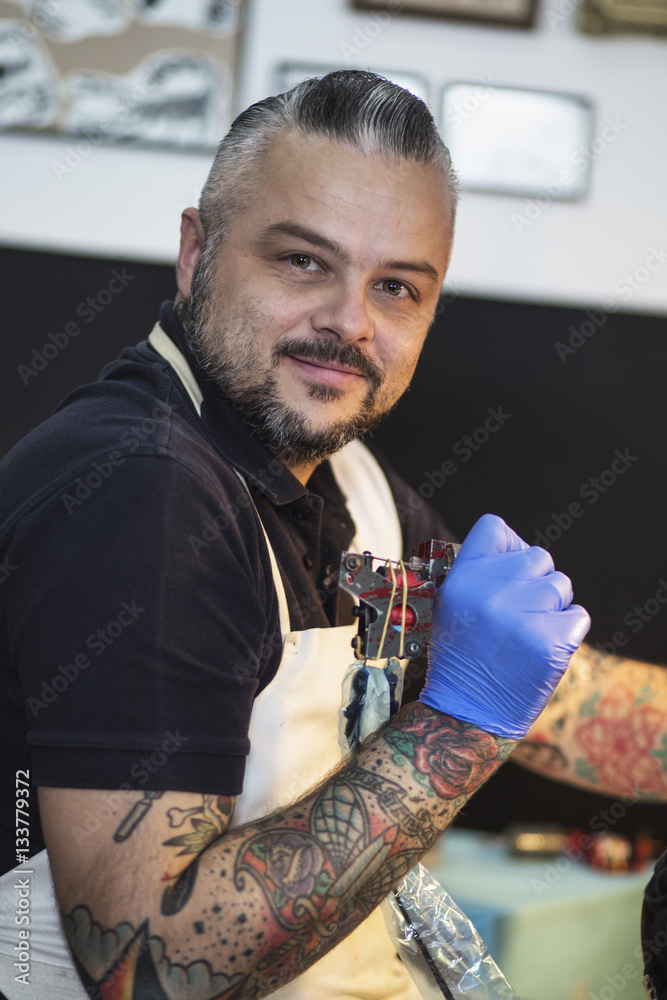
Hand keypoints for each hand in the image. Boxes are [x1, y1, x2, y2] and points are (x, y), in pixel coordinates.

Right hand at [419, 513, 590, 738]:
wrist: (467, 711)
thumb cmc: (461, 658)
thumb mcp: (450, 606)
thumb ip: (480, 574)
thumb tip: (518, 552)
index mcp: (463, 576)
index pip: (494, 527)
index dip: (508, 544)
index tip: (508, 568)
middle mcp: (492, 588)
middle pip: (538, 556)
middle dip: (535, 580)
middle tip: (518, 612)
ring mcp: (525, 612)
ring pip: (561, 585)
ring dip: (552, 607)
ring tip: (527, 633)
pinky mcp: (552, 639)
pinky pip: (578, 616)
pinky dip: (567, 631)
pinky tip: (542, 648)